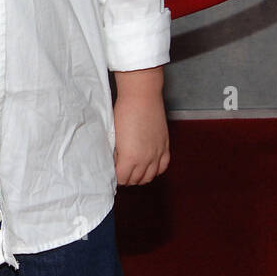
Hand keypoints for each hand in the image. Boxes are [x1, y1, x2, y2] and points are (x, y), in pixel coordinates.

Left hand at [112, 68, 169, 184]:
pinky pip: (163, 166)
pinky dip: (155, 170)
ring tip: (132, 170)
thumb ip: (115, 153)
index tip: (111, 171)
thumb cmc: (124, 111)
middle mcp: (146, 159)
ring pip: (149, 177)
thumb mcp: (113, 136)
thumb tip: (114, 162)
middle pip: (135, 180)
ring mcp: (157, 152)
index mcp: (130, 158)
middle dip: (126, 178)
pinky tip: (148, 166)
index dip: (115, 176)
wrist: (142, 96)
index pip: (122, 178)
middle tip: (119, 171)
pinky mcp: (165, 145)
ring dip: (140, 176)